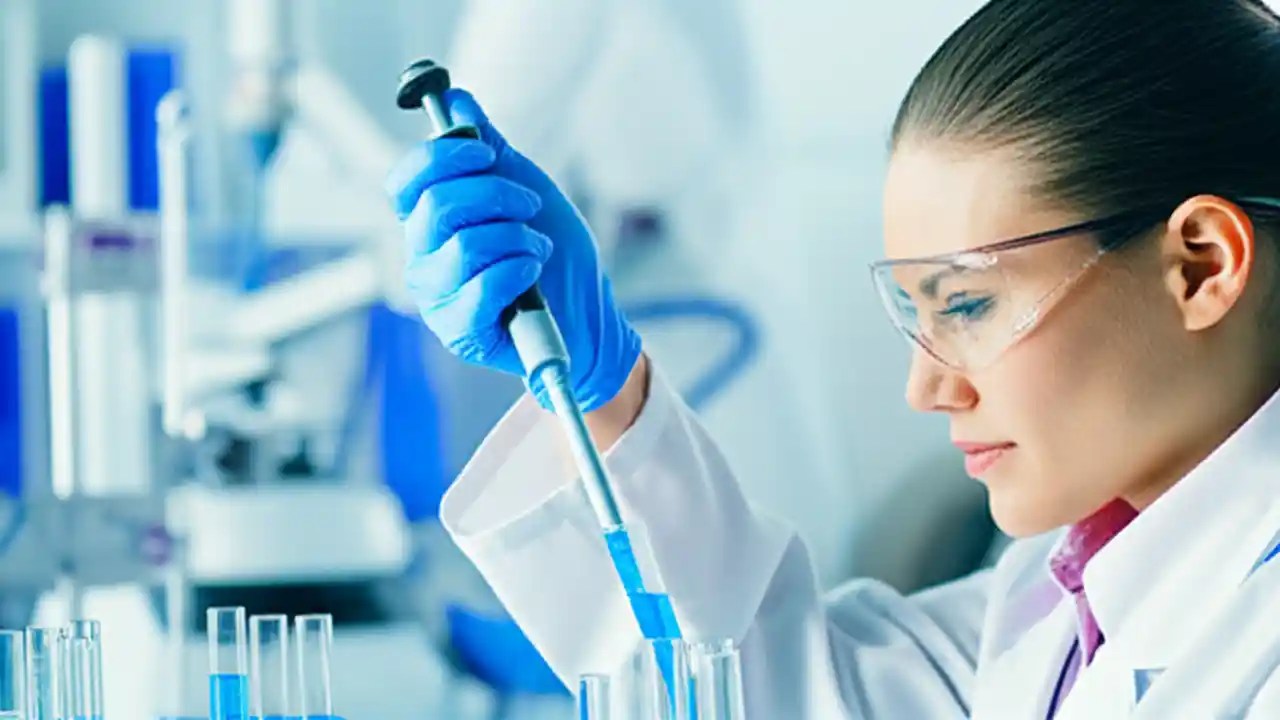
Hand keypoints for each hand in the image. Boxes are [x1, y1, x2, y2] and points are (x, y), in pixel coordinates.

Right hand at [386, 89, 640, 411]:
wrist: (588, 316)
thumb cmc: (555, 257)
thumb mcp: (527, 190)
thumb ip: (490, 149)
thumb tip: (458, 102)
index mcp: (431, 222)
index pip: (406, 181)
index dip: (442, 158)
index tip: (485, 157)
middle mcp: (424, 258)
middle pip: (437, 205)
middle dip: (498, 197)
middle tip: (530, 209)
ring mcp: (438, 297)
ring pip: (465, 245)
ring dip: (519, 239)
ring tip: (537, 251)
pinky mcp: (460, 331)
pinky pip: (484, 286)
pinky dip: (520, 271)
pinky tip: (533, 277)